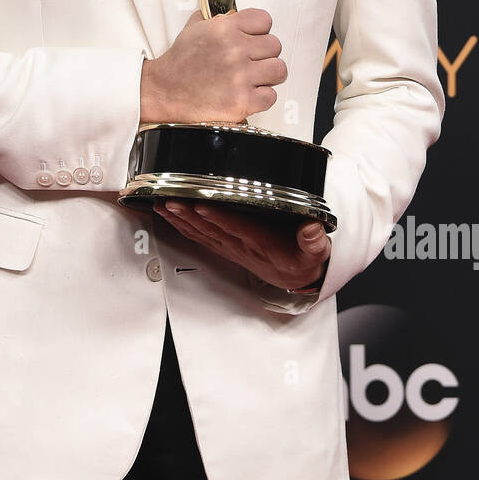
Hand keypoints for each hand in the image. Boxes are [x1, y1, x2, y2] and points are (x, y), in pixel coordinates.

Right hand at [140, 8, 286, 124]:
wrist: (164, 91)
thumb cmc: (179, 62)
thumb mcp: (194, 28)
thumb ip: (218, 18)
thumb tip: (236, 14)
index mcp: (224, 28)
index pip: (265, 20)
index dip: (259, 30)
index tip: (253, 38)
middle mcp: (235, 50)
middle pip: (275, 45)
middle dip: (264, 53)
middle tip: (251, 61)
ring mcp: (240, 77)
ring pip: (279, 70)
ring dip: (268, 75)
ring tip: (254, 77)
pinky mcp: (242, 101)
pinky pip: (271, 96)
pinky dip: (262, 97)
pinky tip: (248, 93)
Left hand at [152, 199, 331, 292]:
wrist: (295, 279)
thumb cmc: (302, 259)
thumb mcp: (316, 252)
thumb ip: (314, 242)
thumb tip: (312, 230)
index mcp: (262, 243)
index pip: (237, 228)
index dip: (219, 218)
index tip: (203, 206)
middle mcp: (241, 245)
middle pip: (211, 229)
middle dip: (189, 215)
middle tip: (171, 200)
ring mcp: (230, 247)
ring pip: (201, 232)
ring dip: (180, 220)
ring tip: (162, 205)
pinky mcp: (224, 246)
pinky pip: (199, 236)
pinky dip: (182, 226)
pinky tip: (169, 215)